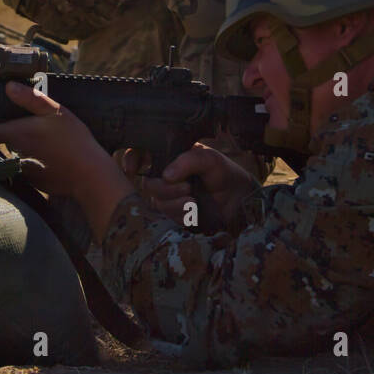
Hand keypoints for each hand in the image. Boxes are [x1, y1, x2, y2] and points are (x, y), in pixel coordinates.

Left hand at [0, 82, 111, 196]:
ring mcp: (21, 170)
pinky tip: (49, 158)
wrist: (89, 175)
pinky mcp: (32, 182)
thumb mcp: (56, 112)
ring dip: (21, 149)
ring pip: (13, 155)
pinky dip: (33, 163)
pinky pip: (25, 169)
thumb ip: (31, 98)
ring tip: (41, 143)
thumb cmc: (73, 140)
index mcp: (16, 134)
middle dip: (6, 135)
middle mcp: (13, 153)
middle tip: (23, 126)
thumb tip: (8, 86)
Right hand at [119, 144, 257, 224]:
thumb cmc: (227, 175)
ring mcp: (171, 197)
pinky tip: (195, 212)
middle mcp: (168, 177)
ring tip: (194, 201)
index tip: (133, 168)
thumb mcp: (211, 160)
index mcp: (172, 157)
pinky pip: (167, 218)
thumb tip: (166, 176)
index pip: (142, 154)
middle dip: (165, 189)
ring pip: (157, 203)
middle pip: (148, 184)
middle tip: (188, 188)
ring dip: (174, 204)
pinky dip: (180, 216)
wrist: (242, 203)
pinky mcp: (176, 216)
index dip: (131, 159)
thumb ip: (189, 160)